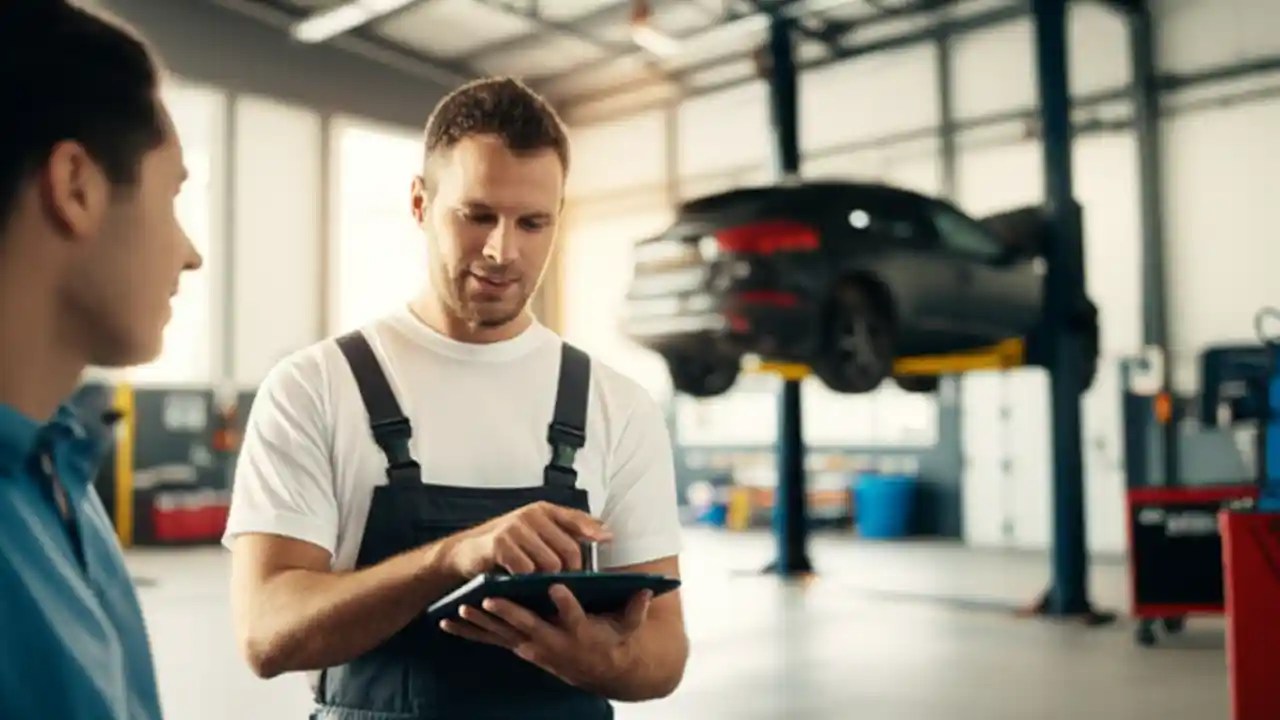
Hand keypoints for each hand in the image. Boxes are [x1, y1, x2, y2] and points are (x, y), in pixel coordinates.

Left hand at [440, 584, 652, 691]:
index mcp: (580, 631)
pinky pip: (490, 640)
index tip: (558, 586)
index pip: (574, 615)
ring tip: (461, 609)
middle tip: (491, 598)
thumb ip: (636, 609)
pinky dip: (468, 632)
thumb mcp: (629, 625)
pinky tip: (446, 623)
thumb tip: (649, 591)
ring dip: (482, 622)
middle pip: (529, 626)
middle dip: (509, 612)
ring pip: (504, 634)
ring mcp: (533, 647)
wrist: (600, 671)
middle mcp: (553, 641)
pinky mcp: (520, 648)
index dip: (566, 602)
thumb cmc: (613, 639)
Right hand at [448, 502, 612, 577]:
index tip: (608, 540)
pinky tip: (519, 581)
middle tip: (563, 584)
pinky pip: (527, 570)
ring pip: (550, 563)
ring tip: (538, 584)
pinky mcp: (501, 543)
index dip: (592, 531)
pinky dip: (525, 580)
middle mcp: (531, 515)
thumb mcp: (535, 531)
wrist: (465, 552)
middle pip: (569, 550)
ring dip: (546, 579)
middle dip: (570, 571)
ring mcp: (516, 528)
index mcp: (543, 510)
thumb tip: (605, 533)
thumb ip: (566, 530)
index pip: (576, 520)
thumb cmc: (506, 545)